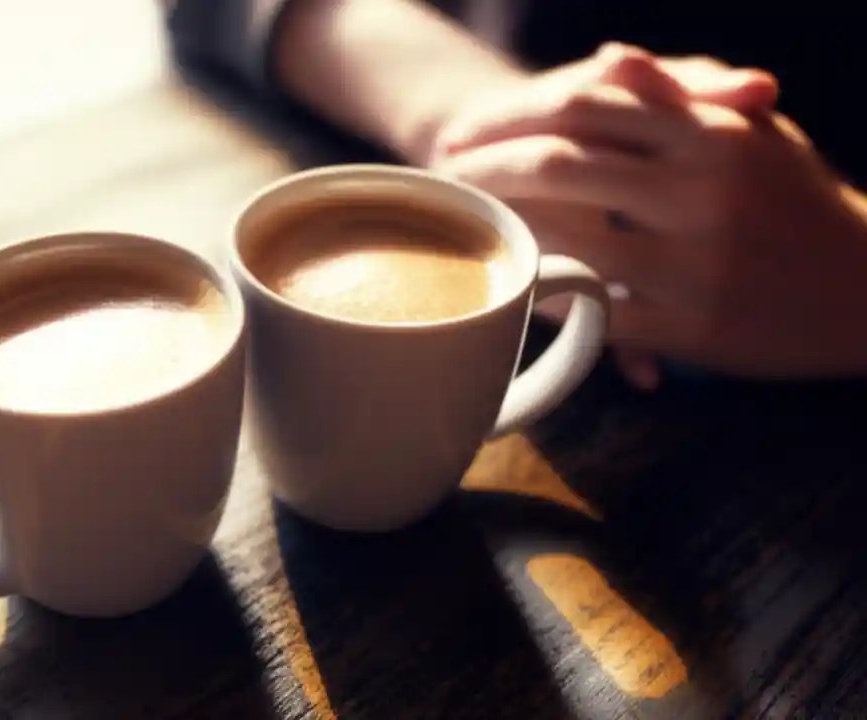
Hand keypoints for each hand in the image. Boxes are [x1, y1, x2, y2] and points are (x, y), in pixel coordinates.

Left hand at [437, 45, 866, 381]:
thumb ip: (677, 95)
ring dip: (504, 229)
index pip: (583, 104)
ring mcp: (699, 261)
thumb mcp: (750, 133)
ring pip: (570, 239)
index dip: (506, 117)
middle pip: (559, 164)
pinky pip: (597, 310)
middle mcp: (704, 190)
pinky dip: (550, 297)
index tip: (459, 132)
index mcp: (711, 131)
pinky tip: (514, 286)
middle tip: (444, 176)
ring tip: (465, 223)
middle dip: (486, 169)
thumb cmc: (794, 199)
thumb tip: (606, 57)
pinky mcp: (694, 326)